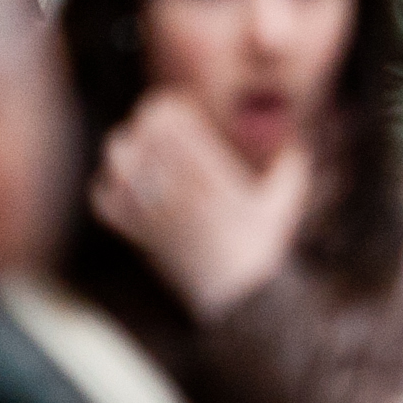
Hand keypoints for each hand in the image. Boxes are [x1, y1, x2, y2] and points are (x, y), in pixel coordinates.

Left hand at [88, 90, 309, 320]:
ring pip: (118, 166)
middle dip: (145, 122)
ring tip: (137, 150)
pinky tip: (122, 185)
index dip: (170, 107)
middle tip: (156, 123)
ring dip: (124, 151)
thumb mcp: (285, 200)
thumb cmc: (261, 246)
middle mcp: (178, 189)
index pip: (174, 124)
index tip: (179, 106)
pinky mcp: (141, 235)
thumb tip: (296, 139)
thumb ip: (290, 164)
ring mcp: (156, 212)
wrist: (238, 296)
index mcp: (211, 175)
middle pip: (140, 138)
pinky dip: (106, 188)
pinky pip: (106, 203)